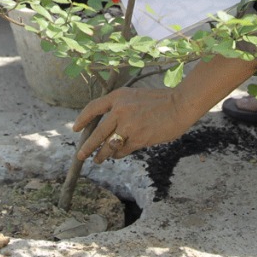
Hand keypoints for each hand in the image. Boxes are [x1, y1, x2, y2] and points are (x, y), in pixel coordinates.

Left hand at [73, 87, 199, 163]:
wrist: (180, 105)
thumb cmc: (161, 101)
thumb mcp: (136, 97)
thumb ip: (121, 108)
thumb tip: (107, 128)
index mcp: (118, 96)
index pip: (93, 108)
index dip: (82, 119)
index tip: (75, 128)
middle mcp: (120, 110)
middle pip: (97, 133)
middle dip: (87, 146)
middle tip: (80, 155)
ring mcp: (129, 125)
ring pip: (108, 145)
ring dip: (102, 155)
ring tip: (98, 160)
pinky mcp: (138, 138)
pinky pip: (122, 150)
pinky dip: (119, 154)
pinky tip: (117, 155)